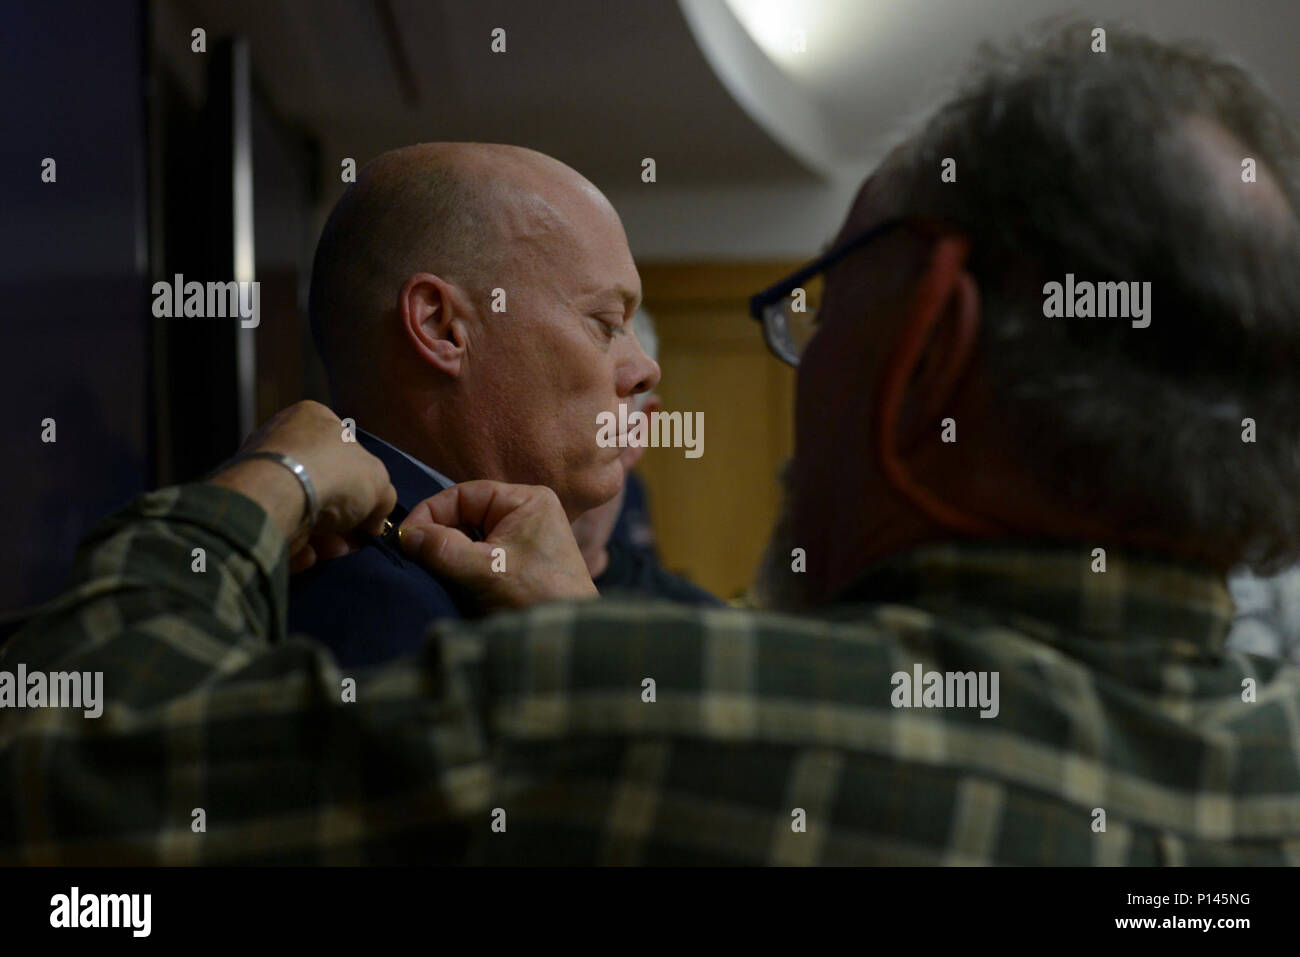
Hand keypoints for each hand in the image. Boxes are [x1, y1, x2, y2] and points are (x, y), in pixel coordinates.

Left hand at [208, 401, 396, 570]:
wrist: (276, 496)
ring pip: (302, 509)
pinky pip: (279, 523)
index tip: (370, 511)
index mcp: (314, 417)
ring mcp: (260, 470)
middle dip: (342, 519)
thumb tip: (374, 522)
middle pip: (325, 484)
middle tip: (353, 539)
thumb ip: (383, 499)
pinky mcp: (246, 502)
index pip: (345, 446)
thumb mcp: (379, 481)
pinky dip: (296, 542)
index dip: (363, 482)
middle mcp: (282, 438)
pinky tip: (307, 553)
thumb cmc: (333, 474)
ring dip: (323, 536)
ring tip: (334, 550)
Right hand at [398, 480, 597, 609]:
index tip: (405, 538)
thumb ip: (442, 548)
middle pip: (466, 513)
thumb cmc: (536, 598)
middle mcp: (527, 512)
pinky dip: (462, 565)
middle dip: (439, 535)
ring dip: (449, 552)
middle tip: (414, 557)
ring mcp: (524, 536)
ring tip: (432, 570)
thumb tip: (405, 535)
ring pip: (470, 535)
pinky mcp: (519, 561)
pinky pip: (480, 553)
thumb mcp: (484, 570)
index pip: (464, 494)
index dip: (430, 513)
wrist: (567, 638)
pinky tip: (451, 580)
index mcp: (527, 500)